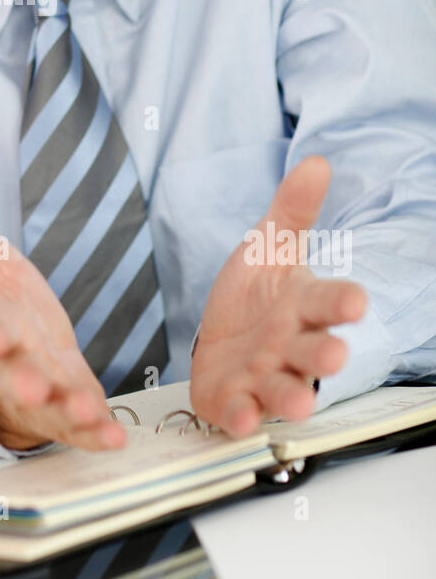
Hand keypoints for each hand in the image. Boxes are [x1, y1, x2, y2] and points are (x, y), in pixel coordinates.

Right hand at [0, 182, 126, 452]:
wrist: (17, 360)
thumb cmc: (6, 309)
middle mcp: (15, 368)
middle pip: (18, 377)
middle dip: (26, 382)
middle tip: (35, 388)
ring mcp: (43, 397)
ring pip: (52, 408)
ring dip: (68, 412)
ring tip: (89, 413)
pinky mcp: (69, 416)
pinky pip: (82, 430)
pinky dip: (97, 435)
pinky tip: (116, 439)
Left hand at [190, 156, 367, 436]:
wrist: (221, 336)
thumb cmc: (257, 294)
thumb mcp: (269, 246)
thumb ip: (292, 209)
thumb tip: (316, 162)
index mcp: (303, 307)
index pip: (329, 302)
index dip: (342, 302)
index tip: (357, 300)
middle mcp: (291, 347)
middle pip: (313, 352)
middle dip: (324, 355)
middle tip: (336, 356)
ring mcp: (265, 378)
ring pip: (285, 390)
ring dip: (292, 397)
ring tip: (300, 403)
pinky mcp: (234, 400)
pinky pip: (240, 411)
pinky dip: (242, 416)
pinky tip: (241, 416)